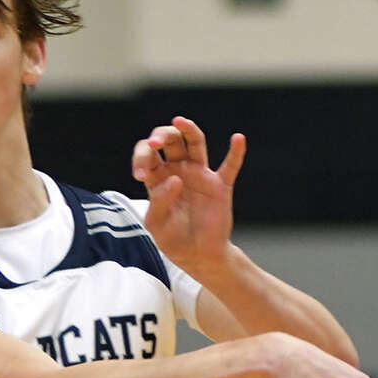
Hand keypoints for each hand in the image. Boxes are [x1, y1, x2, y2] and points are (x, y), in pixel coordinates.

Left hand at [131, 116, 245, 276]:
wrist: (196, 256)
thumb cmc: (172, 239)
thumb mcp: (156, 224)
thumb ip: (160, 202)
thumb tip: (176, 179)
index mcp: (158, 177)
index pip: (148, 155)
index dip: (141, 158)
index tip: (140, 175)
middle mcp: (178, 170)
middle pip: (171, 141)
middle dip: (161, 136)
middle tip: (155, 143)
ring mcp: (200, 175)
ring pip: (195, 144)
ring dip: (188, 130)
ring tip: (180, 121)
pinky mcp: (220, 186)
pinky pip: (230, 166)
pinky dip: (236, 152)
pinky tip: (238, 138)